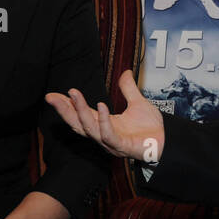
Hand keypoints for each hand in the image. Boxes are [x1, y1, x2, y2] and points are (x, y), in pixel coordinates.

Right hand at [45, 69, 164, 162]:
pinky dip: (103, 121)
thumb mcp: (138, 103)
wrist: (167, 141)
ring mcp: (111, 142)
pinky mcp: (122, 146)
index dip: (67, 105)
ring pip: (89, 128)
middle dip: (64, 110)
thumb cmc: (151, 128)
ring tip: (73, 94)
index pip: (80, 115)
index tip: (53, 95)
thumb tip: (126, 72)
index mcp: (104, 124)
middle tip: (51, 97)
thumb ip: (128, 89)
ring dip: (80, 111)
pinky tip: (100, 106)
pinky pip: (108, 135)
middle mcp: (103, 134)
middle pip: (78, 123)